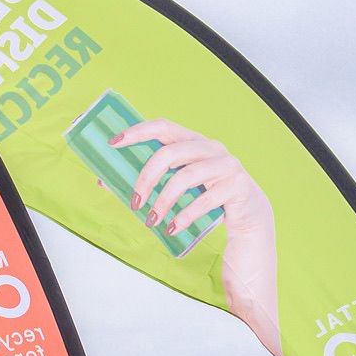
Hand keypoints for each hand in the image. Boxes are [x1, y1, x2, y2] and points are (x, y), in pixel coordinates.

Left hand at [113, 119, 280, 355]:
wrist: (251, 228)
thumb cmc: (207, 206)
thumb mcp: (177, 191)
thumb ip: (150, 183)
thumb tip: (104, 180)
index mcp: (195, 143)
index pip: (165, 127)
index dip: (138, 131)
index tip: (114, 143)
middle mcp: (213, 149)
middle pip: (172, 151)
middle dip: (147, 176)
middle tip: (134, 201)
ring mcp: (228, 167)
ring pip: (187, 176)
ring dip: (163, 200)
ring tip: (151, 221)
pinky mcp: (238, 189)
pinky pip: (206, 198)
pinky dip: (185, 214)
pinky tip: (172, 228)